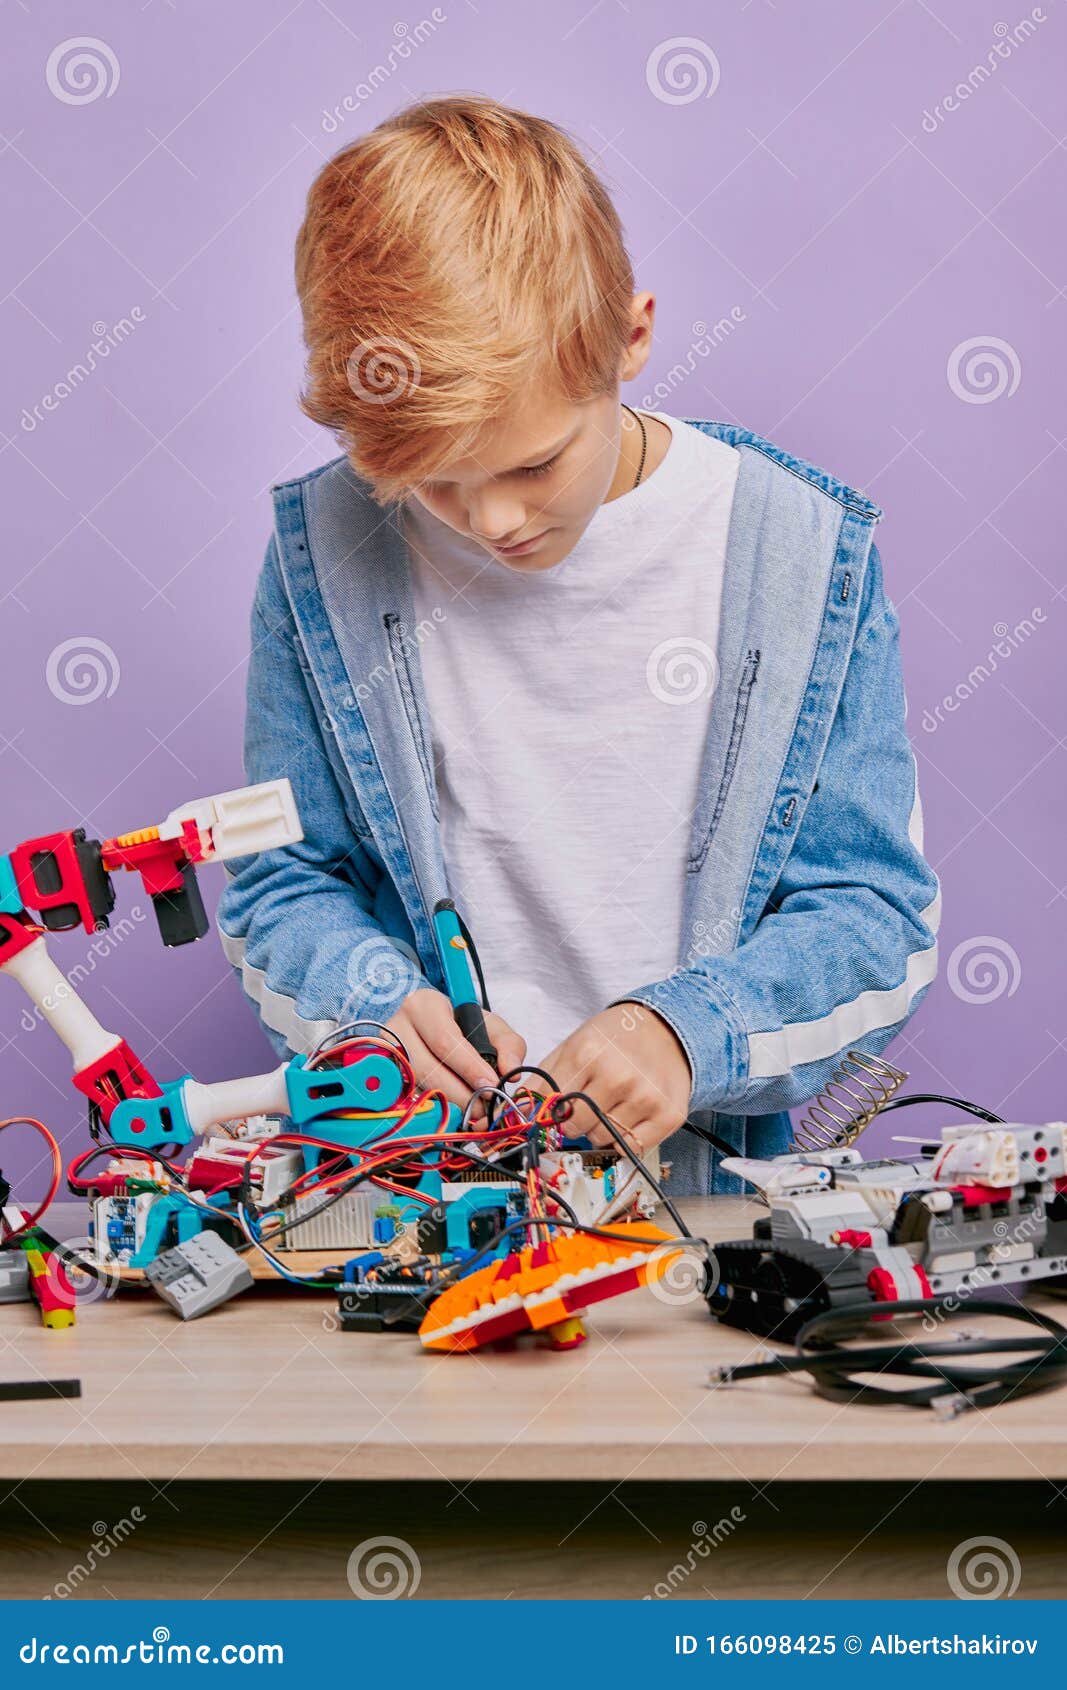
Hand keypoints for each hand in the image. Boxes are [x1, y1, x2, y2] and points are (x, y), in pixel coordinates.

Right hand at [386, 988, 525, 1113]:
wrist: (431, 1025)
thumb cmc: (462, 1025)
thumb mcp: (490, 1025)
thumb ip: (509, 1045)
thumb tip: (511, 1072)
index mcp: (423, 1006)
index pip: (445, 1041)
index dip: (469, 1067)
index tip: (491, 1086)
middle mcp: (397, 1027)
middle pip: (428, 1069)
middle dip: (460, 1094)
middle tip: (485, 1109)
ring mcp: (386, 1053)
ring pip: (418, 1087)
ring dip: (449, 1105)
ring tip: (474, 1113)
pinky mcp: (384, 1075)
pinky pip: (410, 1097)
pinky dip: (435, 1108)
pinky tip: (454, 1113)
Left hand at [541, 1003, 691, 1153]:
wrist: (666, 1030)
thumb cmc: (615, 1039)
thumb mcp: (573, 1045)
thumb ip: (542, 1079)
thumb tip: (518, 1112)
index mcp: (587, 1053)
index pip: (550, 1106)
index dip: (548, 1112)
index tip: (552, 1112)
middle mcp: (618, 1075)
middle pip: (575, 1127)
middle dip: (574, 1121)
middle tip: (586, 1103)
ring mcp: (646, 1097)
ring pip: (602, 1139)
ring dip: (600, 1129)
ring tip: (612, 1103)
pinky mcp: (668, 1115)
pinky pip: (631, 1147)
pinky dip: (625, 1139)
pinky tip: (630, 1115)